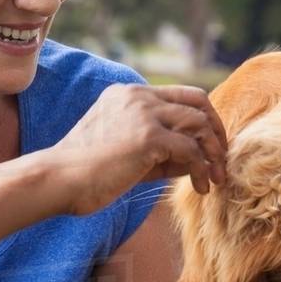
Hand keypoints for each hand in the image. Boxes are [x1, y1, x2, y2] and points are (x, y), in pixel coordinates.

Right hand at [49, 84, 227, 216]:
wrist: (58, 179)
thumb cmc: (85, 172)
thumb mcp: (125, 151)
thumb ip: (159, 149)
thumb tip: (195, 159)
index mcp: (127, 93)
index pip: (179, 95)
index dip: (200, 119)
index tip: (208, 147)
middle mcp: (137, 95)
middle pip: (197, 99)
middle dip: (216, 129)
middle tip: (222, 159)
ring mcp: (143, 112)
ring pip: (199, 122)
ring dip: (214, 152)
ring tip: (216, 178)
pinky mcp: (148, 136)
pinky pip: (191, 150)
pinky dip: (201, 170)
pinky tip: (200, 188)